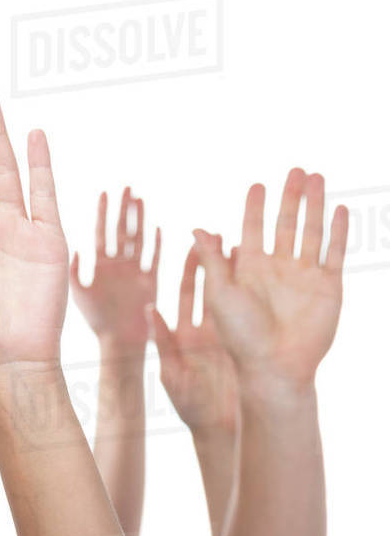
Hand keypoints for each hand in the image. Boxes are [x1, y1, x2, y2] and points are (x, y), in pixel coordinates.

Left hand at [70, 187, 159, 351]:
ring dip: (140, 220)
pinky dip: (156, 244)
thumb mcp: (80, 294)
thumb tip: (74, 250)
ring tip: (141, 198)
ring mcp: (136, 271)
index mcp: (101, 264)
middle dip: (124, 208)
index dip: (103, 213)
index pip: (102, 232)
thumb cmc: (96, 321)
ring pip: (139, 240)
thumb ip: (77, 272)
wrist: (119, 345)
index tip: (104, 191)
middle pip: (122, 230)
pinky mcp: (151, 282)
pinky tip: (158, 227)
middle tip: (127, 186)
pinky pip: (155, 260)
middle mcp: (119, 264)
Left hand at [149, 249, 237, 433]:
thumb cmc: (190, 408)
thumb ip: (162, 341)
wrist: (221, 433)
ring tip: (244, 247)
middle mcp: (205, 329)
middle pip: (210, 287)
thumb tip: (149, 308)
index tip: (192, 244)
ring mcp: (228, 337)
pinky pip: (250, 317)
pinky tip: (266, 276)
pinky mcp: (245, 347)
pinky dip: (254, 297)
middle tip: (221, 233)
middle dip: (215, 261)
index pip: (185, 292)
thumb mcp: (172, 373)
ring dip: (238, 274)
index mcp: (183, 333)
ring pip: (232, 298)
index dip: (188, 268)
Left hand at [195, 168, 347, 392]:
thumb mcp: (219, 293)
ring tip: (316, 178)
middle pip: (284, 223)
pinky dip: (337, 232)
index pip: (253, 228)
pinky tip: (339, 209)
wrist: (274, 366)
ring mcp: (304, 276)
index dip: (255, 207)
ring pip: (310, 232)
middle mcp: (277, 268)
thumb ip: (211, 260)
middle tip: (295, 169)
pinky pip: (334, 253)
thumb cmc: (240, 335)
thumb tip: (196, 228)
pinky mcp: (328, 287)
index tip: (258, 185)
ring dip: (314, 205)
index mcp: (248, 267)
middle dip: (290, 197)